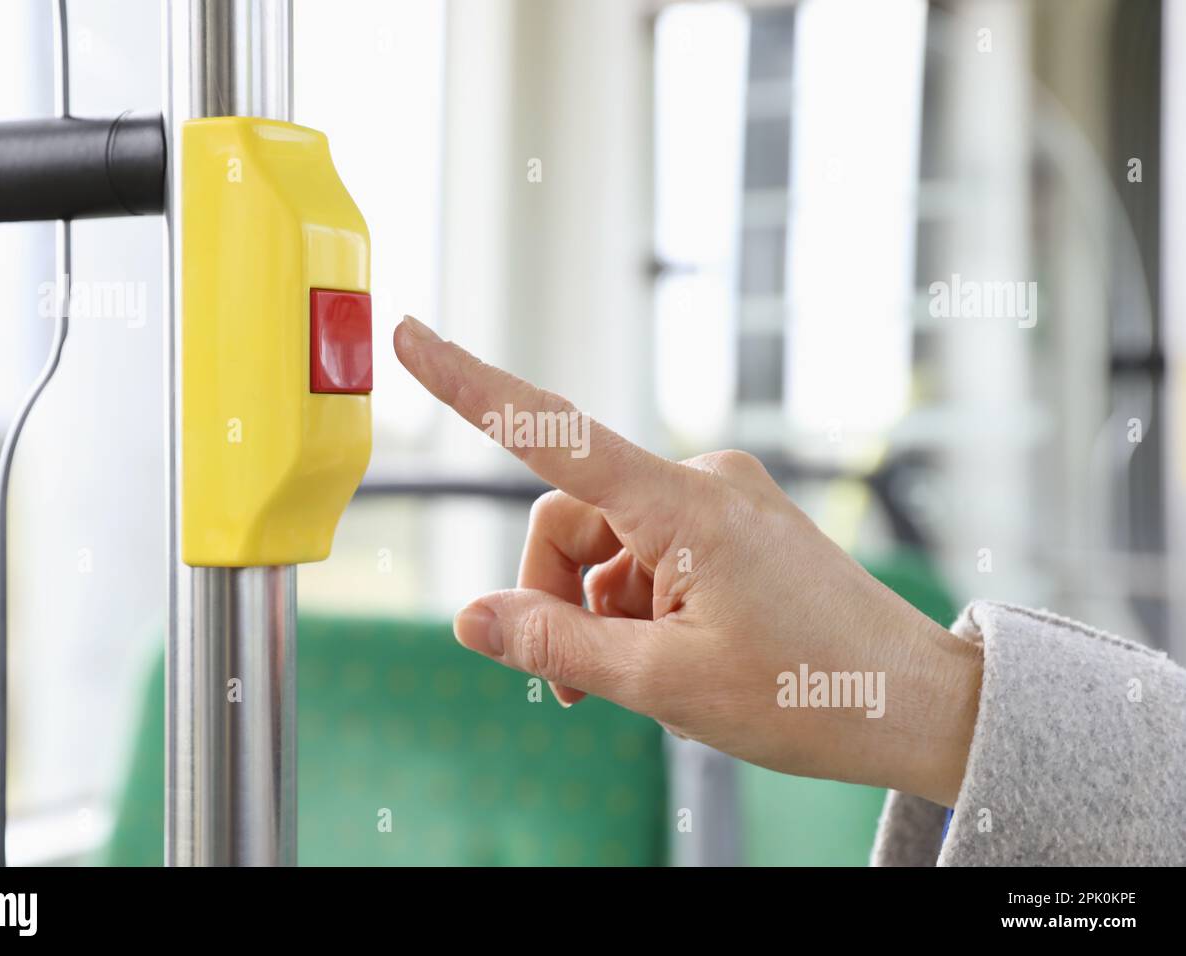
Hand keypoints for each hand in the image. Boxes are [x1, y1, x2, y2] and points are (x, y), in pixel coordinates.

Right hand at [393, 315, 981, 806]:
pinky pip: (650, 553)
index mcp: (684, 506)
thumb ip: (557, 646)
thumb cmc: (809, 694)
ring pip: (608, 543)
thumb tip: (471, 618)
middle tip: (572, 686)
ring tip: (635, 682)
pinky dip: (634, 605)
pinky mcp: (735, 527)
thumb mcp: (665, 684)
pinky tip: (664, 657)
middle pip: (572, 518)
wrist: (914, 704)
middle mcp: (702, 482)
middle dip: (555, 597)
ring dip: (596, 611)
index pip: (551, 434)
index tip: (411, 337)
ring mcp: (722, 502)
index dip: (470, 386)